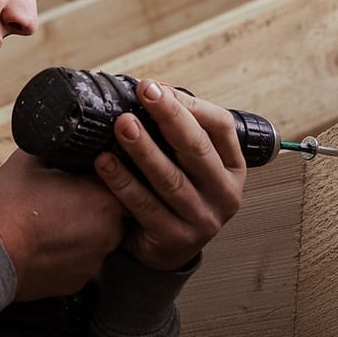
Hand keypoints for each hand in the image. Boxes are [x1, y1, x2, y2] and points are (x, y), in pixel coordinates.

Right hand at [0, 150, 124, 299]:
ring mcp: (95, 261)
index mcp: (104, 200)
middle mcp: (109, 233)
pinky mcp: (80, 281)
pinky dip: (69, 252)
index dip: (100, 176)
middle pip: (112, 211)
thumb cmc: (7, 208)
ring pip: (98, 237)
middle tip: (64, 198)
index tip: (81, 177)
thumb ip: (57, 147)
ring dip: (82, 229)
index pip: (118, 181)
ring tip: (52, 222)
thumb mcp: (30, 159)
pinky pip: (82, 260)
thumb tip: (63, 141)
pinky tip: (48, 243)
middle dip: (92, 203)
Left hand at [92, 80, 245, 271]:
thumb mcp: (189, 164)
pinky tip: (104, 162)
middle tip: (145, 92)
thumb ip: (177, 133)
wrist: (163, 249)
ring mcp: (202, 219)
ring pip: (170, 178)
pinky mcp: (174, 239)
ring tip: (122, 124)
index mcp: (232, 167)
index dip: (190, 104)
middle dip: (169, 116)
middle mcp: (224, 194)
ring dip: (144, 148)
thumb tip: (150, 89)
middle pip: (197, 148)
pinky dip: (123, 182)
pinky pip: (145, 206)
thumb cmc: (175, 195)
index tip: (158, 87)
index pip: (221, 126)